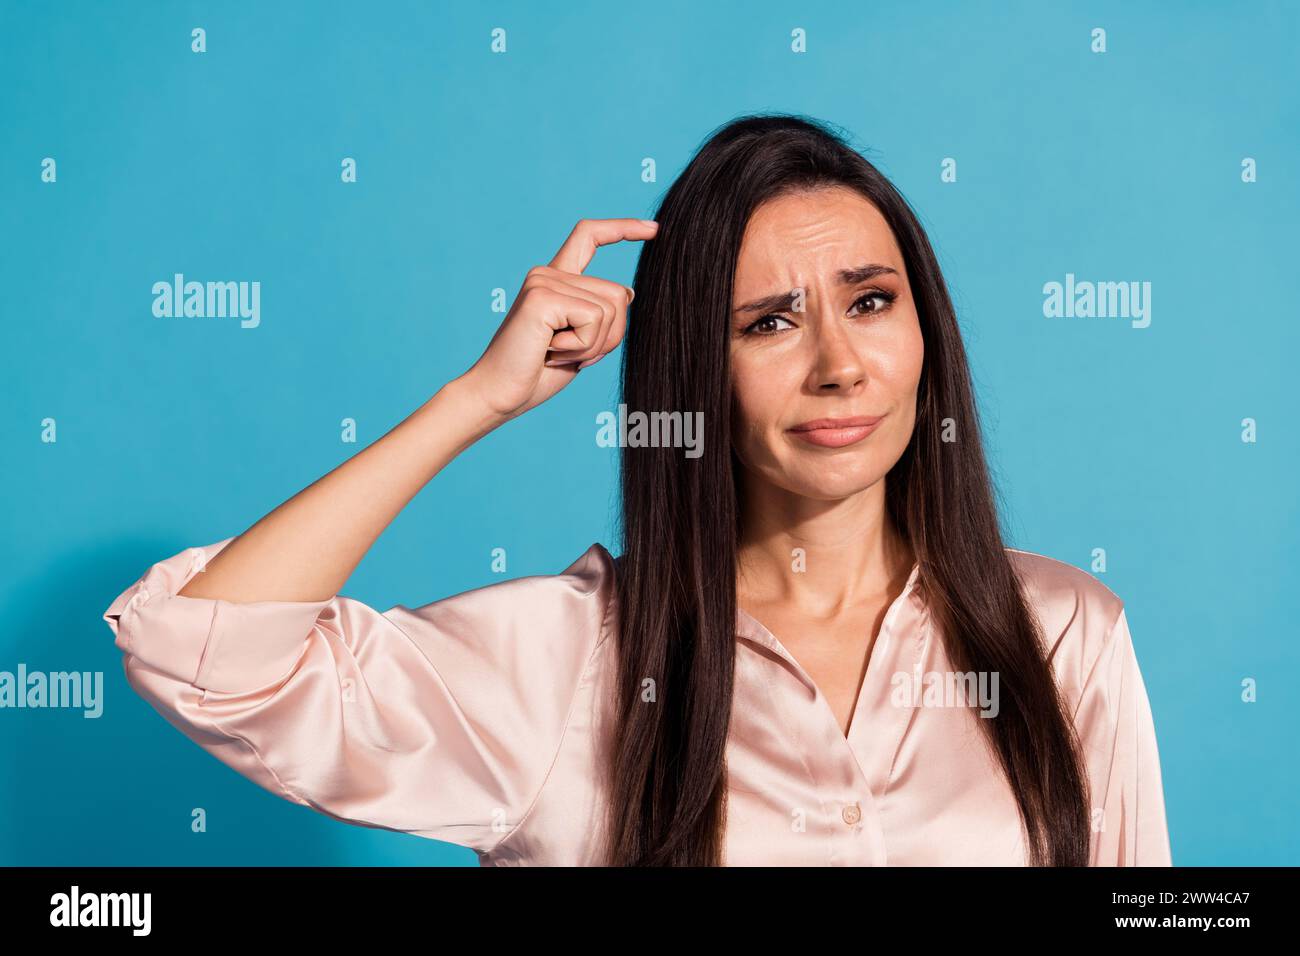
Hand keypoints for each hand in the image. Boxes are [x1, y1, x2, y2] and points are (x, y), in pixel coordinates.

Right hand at [456, 217, 657, 422]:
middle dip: (608, 337)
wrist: (499, 395)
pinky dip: (582, 346)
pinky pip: (594, 319)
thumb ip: (601, 317)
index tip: (654, 228)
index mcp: (556, 280)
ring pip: (611, 308)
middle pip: (618, 294)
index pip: (590, 237)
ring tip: (556, 353)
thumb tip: (627, 291)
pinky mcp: (542, 296)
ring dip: (593, 345)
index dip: (624, 229)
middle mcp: (548, 273)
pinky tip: (551, 352)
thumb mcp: (581, 343)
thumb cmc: (536, 374)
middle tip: (568, 354)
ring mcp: (543, 281)